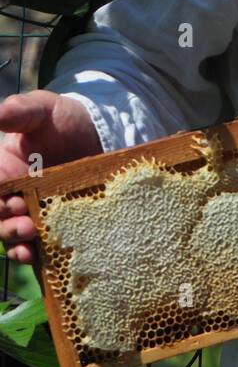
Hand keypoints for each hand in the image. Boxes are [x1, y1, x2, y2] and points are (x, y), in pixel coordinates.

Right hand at [0, 90, 100, 261]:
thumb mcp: (42, 109)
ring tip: (30, 235)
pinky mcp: (57, 228)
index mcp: (3, 169)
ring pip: (13, 236)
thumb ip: (20, 111)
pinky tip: (36, 257)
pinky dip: (34, 256)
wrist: (100, 136)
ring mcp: (35, 213)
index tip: (8, 196)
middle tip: (25, 222)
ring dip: (16, 241)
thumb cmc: (64, 120)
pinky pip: (39, 248)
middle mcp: (14, 194)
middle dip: (6, 222)